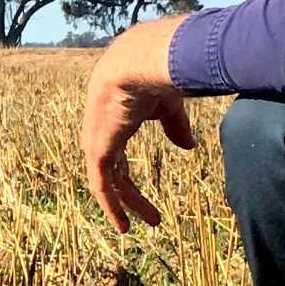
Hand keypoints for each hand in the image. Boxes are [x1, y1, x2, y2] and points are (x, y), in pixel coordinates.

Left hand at [83, 20, 197, 232]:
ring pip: (109, 180)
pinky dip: (111, 206)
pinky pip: (101, 185)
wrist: (140, 61)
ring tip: (145, 223)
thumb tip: (188, 147)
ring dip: (126, 204)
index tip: (144, 190)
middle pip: (114, 169)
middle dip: (130, 193)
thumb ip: (175, 126)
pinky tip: (123, 224)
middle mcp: (101, 129)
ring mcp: (96, 138)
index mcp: (116, 115)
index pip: (118, 149)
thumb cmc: (157, 73)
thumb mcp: (168, 105)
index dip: (128, 172)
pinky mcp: (97, 148)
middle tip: (151, 215)